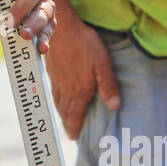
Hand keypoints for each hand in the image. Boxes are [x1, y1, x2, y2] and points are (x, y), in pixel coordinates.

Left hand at [0, 0, 56, 51]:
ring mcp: (46, 7)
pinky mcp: (48, 24)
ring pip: (44, 12)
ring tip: (24, 34)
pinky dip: (45, 40)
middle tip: (9, 19)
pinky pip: (48, 31)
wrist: (12, 9)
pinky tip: (42, 48)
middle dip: (22, 6)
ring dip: (34, 24)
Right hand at [45, 20, 121, 139]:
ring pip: (57, 102)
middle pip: (65, 111)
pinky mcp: (51, 70)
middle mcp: (66, 88)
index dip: (75, 127)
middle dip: (67, 124)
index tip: (74, 138)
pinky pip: (52, 91)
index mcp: (79, 89)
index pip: (76, 114)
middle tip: (69, 134)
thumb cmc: (85, 43)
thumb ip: (108, 85)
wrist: (62, 28)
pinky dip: (55, 100)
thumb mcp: (103, 63)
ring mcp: (56, 79)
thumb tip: (115, 106)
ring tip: (64, 120)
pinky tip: (57, 98)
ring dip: (61, 114)